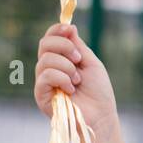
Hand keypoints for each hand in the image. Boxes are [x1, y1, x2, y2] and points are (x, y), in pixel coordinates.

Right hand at [34, 23, 119, 142]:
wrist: (101, 115)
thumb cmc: (98, 92)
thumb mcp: (90, 62)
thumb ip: (77, 46)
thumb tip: (69, 26)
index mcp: (60, 60)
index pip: (49, 38)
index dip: (57, 30)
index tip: (69, 29)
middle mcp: (49, 69)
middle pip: (44, 44)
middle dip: (64, 47)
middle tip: (78, 60)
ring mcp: (44, 82)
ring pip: (46, 60)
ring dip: (67, 67)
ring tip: (77, 80)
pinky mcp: (41, 95)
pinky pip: (45, 75)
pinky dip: (62, 78)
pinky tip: (71, 89)